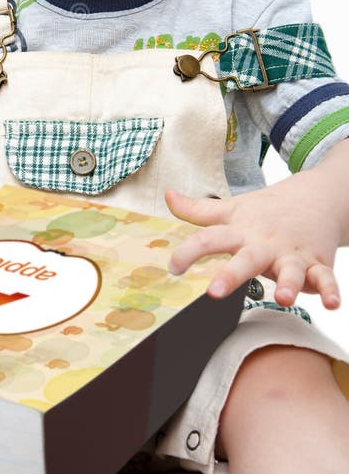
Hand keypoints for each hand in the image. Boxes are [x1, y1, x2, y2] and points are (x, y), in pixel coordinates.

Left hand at [164, 170, 343, 309]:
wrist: (316, 195)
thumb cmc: (267, 209)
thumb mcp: (232, 208)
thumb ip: (198, 210)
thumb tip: (168, 196)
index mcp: (241, 231)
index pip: (210, 238)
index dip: (189, 252)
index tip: (173, 267)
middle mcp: (265, 243)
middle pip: (247, 259)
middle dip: (231, 275)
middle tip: (214, 291)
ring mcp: (293, 253)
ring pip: (291, 271)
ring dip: (289, 284)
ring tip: (284, 298)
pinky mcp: (318, 262)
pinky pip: (326, 278)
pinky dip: (330, 290)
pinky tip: (331, 303)